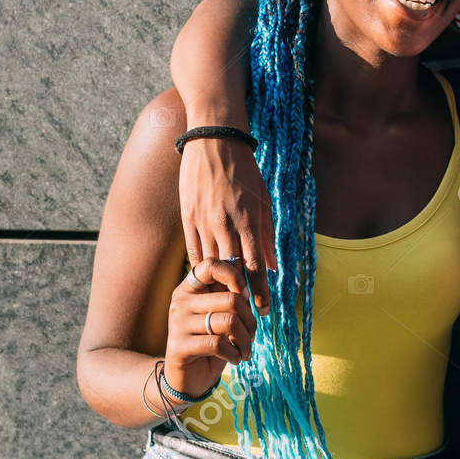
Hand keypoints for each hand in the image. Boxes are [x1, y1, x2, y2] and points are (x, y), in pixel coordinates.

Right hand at [162, 257, 257, 399]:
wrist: (187, 379)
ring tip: (246, 350)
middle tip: (252, 335)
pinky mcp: (179, 346)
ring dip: (246, 340)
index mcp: (190, 288)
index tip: (246, 295)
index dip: (235, 276)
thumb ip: (230, 299)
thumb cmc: (210, 344)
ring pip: (228, 322)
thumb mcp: (220, 317)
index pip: (211, 265)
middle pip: (231, 299)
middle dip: (250, 320)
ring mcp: (177, 323)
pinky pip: (218, 344)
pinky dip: (235, 353)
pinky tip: (236, 359)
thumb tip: (250, 287)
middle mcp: (180, 302)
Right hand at [178, 138, 275, 313]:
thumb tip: (272, 266)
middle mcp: (224, 224)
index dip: (259, 291)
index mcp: (246, 219)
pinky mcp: (187, 218)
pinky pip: (193, 251)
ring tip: (226, 305)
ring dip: (219, 286)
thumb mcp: (263, 200)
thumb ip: (267, 235)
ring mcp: (202, 221)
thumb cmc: (245, 170)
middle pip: (232, 271)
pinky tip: (206, 283)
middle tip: (246, 316)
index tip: (263, 311)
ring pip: (210, 265)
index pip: (254, 266)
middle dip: (240, 296)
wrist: (214, 142)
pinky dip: (200, 268)